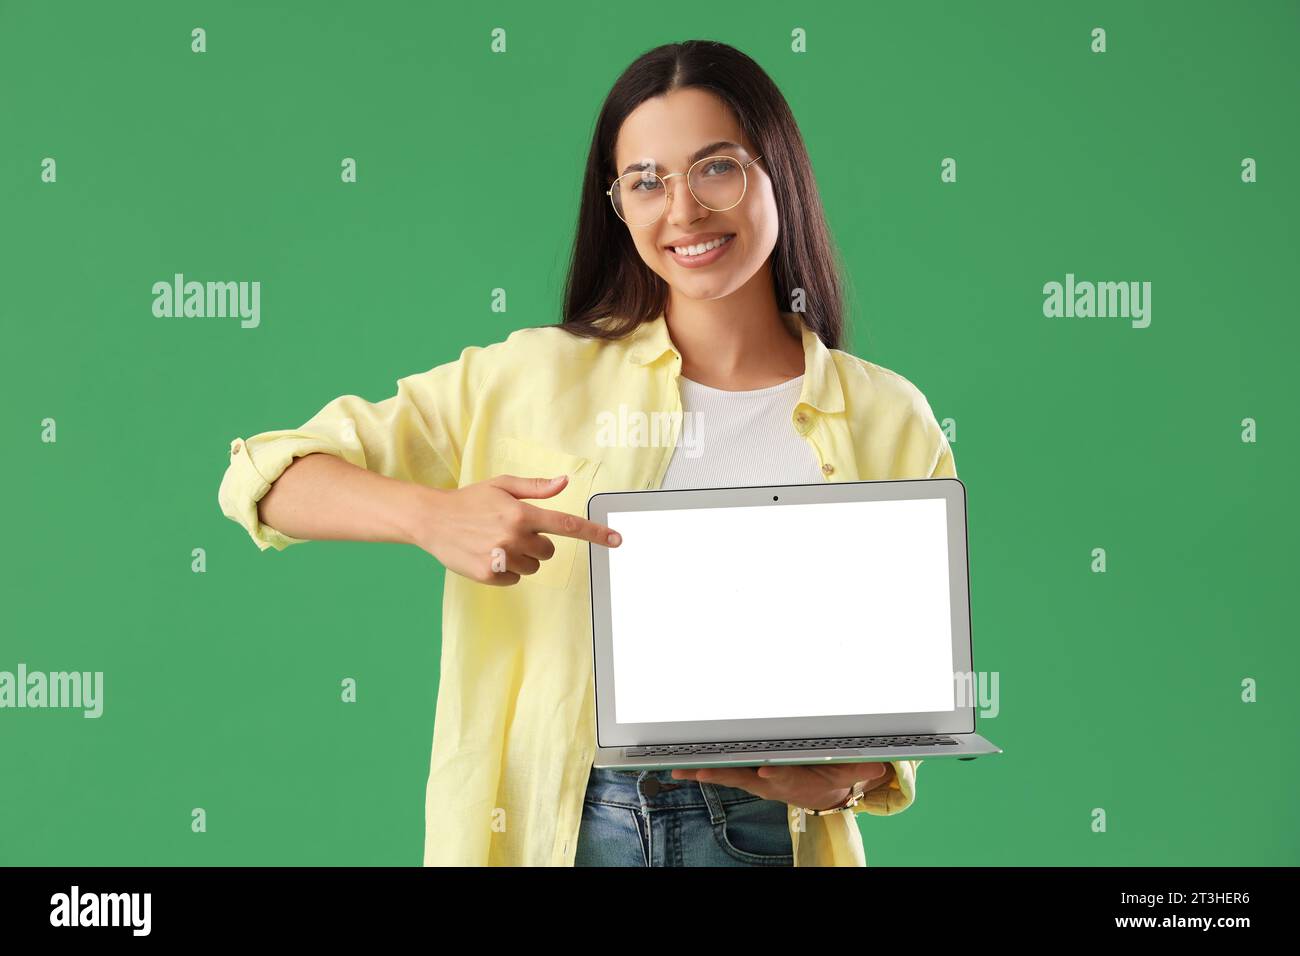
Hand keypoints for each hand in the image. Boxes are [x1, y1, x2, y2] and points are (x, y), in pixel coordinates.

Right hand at [406, 474, 620, 584]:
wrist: (432, 519)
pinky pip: (515, 579)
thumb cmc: (470, 500)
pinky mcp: (489, 575)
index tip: (616, 539)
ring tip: (497, 543)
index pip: (567, 525)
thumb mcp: (502, 485)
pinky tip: (488, 555)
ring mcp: (501, 558)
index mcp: (521, 513)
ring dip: (521, 558)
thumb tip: (564, 482)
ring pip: (533, 567)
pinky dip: (506, 571)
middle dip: (537, 544)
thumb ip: (535, 487)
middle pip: (549, 552)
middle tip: (513, 533)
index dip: (595, 533)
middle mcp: (514, 536)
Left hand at [670, 762, 894, 810]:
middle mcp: (770, 782)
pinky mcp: (747, 777)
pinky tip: (683, 769)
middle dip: (723, 774)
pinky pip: (723, 774)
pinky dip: (703, 771)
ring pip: (728, 776)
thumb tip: (878, 765)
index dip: (774, 774)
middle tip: (703, 770)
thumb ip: (858, 768)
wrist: (821, 793)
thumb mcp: (848, 772)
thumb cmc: (830, 776)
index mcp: (794, 778)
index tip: (765, 771)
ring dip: (704, 774)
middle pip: (745, 777)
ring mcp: (755, 781)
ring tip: (681, 770)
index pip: (783, 776)